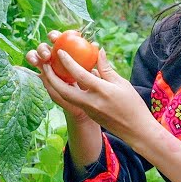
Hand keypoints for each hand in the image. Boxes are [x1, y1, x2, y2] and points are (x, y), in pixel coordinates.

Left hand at [27, 42, 151, 144]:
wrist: (135, 130)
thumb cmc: (133, 104)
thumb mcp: (122, 83)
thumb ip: (106, 68)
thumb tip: (98, 51)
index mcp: (102, 91)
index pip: (80, 75)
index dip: (68, 62)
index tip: (60, 51)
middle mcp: (91, 102)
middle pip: (63, 89)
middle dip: (50, 76)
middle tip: (45, 63)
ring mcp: (87, 110)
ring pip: (64, 96)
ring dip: (53, 84)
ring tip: (48, 72)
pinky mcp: (87, 114)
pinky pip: (71, 100)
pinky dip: (63, 90)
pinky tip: (61, 81)